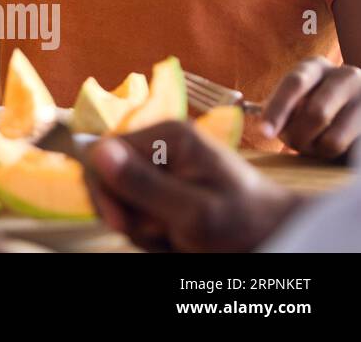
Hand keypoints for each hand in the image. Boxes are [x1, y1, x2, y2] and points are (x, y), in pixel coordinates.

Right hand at [84, 121, 304, 252]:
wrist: (280, 240)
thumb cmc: (246, 225)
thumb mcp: (193, 212)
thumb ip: (144, 184)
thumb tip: (97, 151)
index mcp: (168, 136)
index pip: (102, 153)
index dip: (105, 191)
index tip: (123, 225)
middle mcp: (160, 145)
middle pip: (108, 179)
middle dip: (128, 213)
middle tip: (163, 235)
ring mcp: (162, 168)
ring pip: (121, 202)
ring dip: (142, 229)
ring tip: (178, 240)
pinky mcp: (165, 190)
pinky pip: (137, 213)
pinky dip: (152, 234)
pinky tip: (178, 240)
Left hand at [257, 58, 360, 160]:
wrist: (358, 115)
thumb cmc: (315, 109)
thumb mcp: (296, 99)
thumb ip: (275, 105)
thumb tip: (234, 112)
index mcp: (315, 66)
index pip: (293, 84)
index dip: (277, 110)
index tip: (264, 132)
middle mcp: (346, 75)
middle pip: (315, 113)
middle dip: (298, 137)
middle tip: (293, 144)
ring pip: (333, 138)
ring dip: (317, 150)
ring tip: (315, 147)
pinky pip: (352, 151)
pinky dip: (337, 156)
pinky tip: (336, 150)